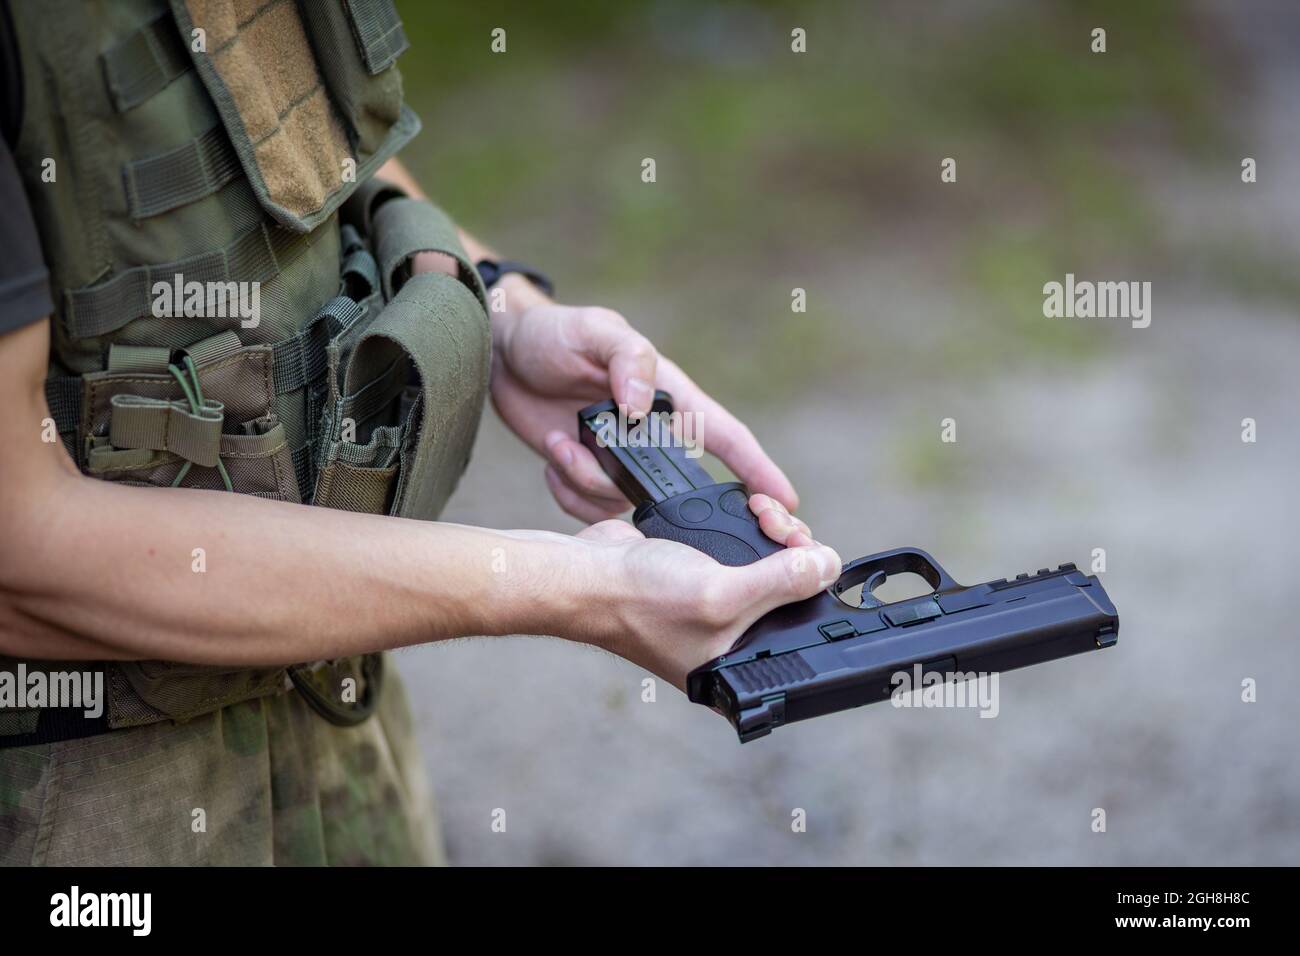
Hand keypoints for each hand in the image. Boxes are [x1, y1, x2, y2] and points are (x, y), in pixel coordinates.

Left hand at [489, 294, 799, 522]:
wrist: (500, 355)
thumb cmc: (554, 333)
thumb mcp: (594, 330)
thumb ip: (626, 360)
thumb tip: (642, 405)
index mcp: (668, 398)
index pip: (726, 437)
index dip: (759, 470)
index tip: (786, 503)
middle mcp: (651, 435)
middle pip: (677, 486)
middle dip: (664, 503)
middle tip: (633, 495)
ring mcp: (620, 460)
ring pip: (625, 503)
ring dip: (588, 481)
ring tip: (562, 443)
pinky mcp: (587, 475)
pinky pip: (589, 508)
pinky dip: (566, 489)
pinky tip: (553, 455)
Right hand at [571, 495, 840, 689]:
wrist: (588, 574)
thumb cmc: (640, 603)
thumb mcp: (722, 596)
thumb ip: (781, 584)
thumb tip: (828, 566)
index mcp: (743, 665)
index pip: (805, 627)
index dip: (818, 588)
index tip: (808, 557)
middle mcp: (736, 638)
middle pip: (795, 588)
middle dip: (796, 548)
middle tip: (777, 526)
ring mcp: (720, 603)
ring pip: (775, 560)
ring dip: (778, 528)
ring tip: (762, 511)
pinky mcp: (707, 571)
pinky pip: (748, 545)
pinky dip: (754, 522)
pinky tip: (751, 508)